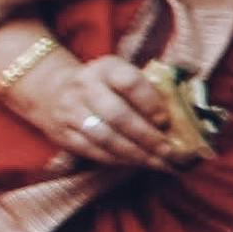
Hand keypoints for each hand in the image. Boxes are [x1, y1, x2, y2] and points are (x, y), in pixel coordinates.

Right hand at [0, 36, 194, 173]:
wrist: (52, 90)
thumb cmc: (102, 85)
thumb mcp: (120, 74)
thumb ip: (147, 89)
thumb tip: (181, 117)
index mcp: (105, 68)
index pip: (130, 83)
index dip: (150, 103)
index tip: (167, 121)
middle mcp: (85, 87)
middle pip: (118, 116)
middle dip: (147, 137)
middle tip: (170, 152)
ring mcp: (71, 112)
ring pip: (105, 138)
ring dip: (135, 154)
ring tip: (158, 163)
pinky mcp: (63, 134)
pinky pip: (93, 151)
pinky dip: (118, 160)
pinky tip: (136, 164)